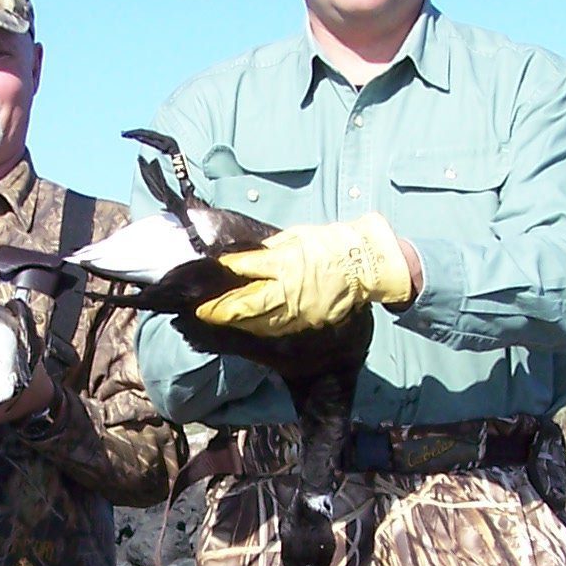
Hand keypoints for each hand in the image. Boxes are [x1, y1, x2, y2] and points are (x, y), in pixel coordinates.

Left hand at [192, 214, 417, 337]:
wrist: (366, 266)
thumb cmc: (331, 244)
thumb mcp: (297, 236)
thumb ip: (270, 250)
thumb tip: (246, 257)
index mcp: (285, 263)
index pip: (245, 269)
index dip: (225, 272)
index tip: (208, 272)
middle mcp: (288, 291)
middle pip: (246, 305)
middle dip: (220, 309)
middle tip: (200, 309)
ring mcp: (298, 311)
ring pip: (258, 322)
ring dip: (235, 322)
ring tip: (216, 319)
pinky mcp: (306, 323)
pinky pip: (276, 328)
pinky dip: (257, 328)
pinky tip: (245, 326)